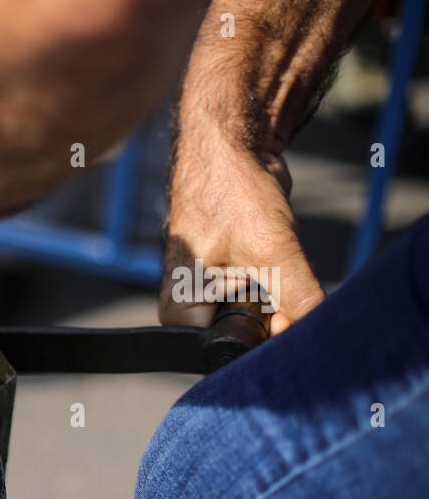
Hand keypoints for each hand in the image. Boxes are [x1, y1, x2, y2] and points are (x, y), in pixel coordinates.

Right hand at [162, 134, 324, 335]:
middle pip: (243, 337)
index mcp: (178, 312)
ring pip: (257, 317)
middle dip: (271, 314)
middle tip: (271, 273)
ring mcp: (208, 293)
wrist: (231, 146)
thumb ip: (299, 300)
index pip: (226, 352)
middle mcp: (187, 308)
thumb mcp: (274, 252)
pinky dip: (276, 280)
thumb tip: (319, 335)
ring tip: (265, 257)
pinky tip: (268, 255)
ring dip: (277, 294)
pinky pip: (261, 297)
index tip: (280, 309)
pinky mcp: (228, 277)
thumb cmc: (231, 192)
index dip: (262, 338)